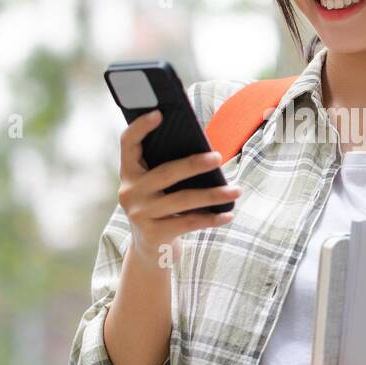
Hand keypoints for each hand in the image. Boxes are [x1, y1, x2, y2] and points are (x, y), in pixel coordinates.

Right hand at [116, 108, 241, 263]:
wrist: (150, 251)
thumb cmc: (161, 208)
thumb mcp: (158, 187)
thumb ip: (170, 169)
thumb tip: (207, 153)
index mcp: (129, 172)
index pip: (128, 143)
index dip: (141, 126)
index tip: (159, 113)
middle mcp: (129, 192)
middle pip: (166, 172)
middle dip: (194, 164)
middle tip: (218, 157)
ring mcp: (140, 214)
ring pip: (183, 200)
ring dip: (214, 195)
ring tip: (237, 190)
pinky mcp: (154, 234)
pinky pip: (189, 223)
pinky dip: (212, 218)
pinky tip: (228, 214)